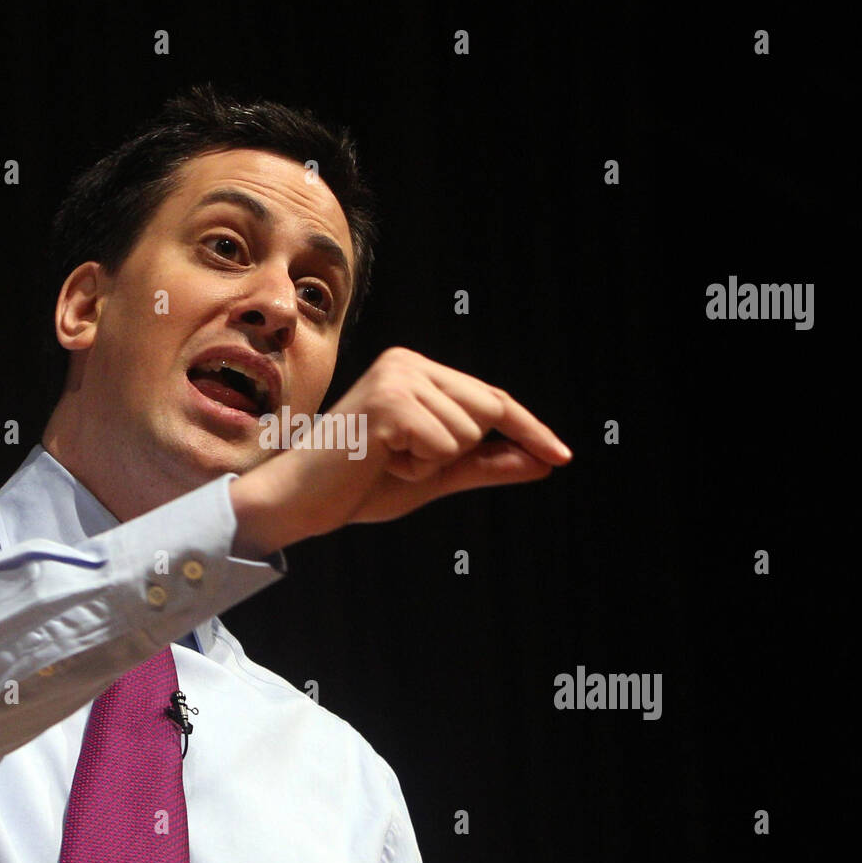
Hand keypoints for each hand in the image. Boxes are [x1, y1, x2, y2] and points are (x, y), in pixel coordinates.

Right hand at [229, 347, 571, 556]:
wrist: (300, 499)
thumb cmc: (358, 483)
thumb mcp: (435, 474)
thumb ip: (487, 464)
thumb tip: (543, 461)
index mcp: (416, 370)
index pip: (490, 399)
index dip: (529, 430)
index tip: (562, 456)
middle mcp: (407, 362)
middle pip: (486, 413)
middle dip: (456, 454)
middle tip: (400, 461)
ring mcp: (398, 378)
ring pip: (467, 434)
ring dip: (433, 464)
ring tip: (385, 460)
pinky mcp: (390, 402)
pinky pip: (443, 448)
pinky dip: (418, 469)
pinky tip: (379, 460)